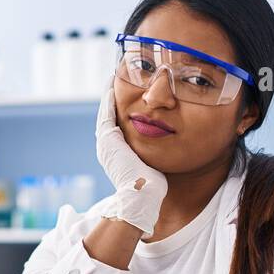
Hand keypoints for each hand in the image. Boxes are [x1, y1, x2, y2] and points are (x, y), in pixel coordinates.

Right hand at [95, 74, 166, 237]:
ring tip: (114, 77)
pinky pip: (106, 112)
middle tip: (119, 79)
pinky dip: (107, 97)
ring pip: (106, 111)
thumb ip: (154, 152)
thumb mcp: (153, 163)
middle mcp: (107, 146)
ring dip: (109, 94)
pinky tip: (113, 84)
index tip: (128, 93)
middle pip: (109, 115)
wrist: (142, 197)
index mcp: (116, 152)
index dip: (120, 107)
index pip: (116, 123)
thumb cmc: (152, 186)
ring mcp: (106, 142)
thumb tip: (168, 145)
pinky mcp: (108, 139)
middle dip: (113, 97)